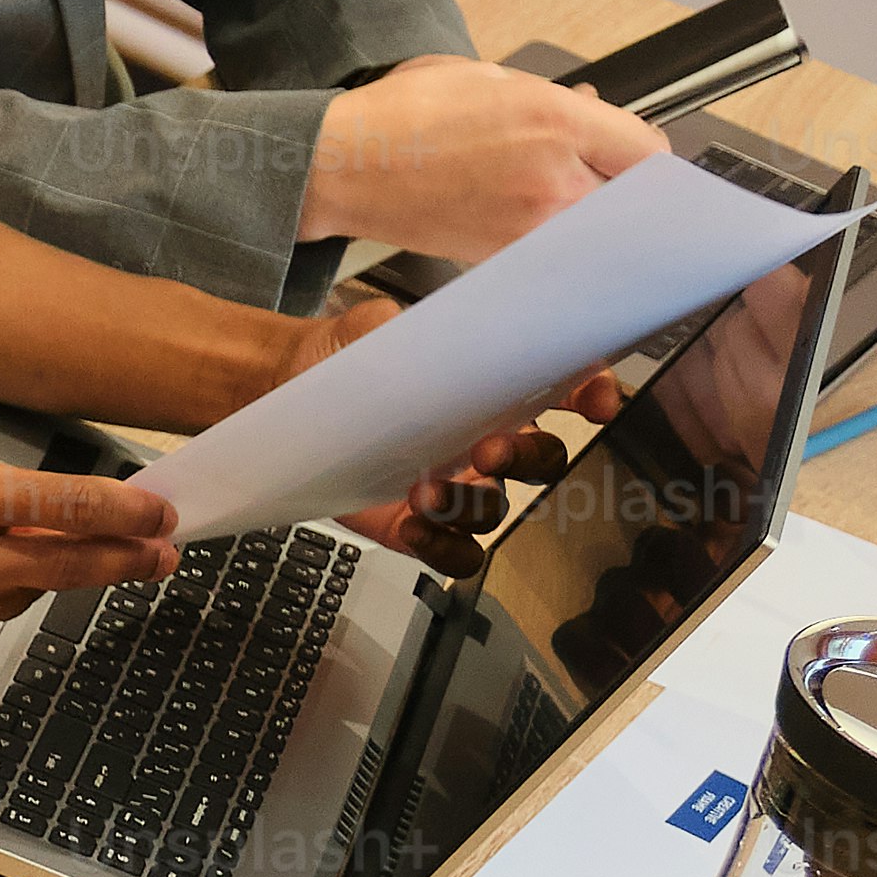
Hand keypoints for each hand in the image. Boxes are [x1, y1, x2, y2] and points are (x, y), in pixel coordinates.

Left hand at [275, 293, 630, 562]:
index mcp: (492, 389)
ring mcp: (453, 484)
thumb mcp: (375, 326)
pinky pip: (454, 552)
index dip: (592, 394)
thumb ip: (408, 325)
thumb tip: (426, 327)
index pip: (565, 389)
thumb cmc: (340, 358)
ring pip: (496, 511)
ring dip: (474, 505)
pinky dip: (445, 548)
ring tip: (428, 490)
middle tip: (490, 448)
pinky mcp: (414, 522)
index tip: (593, 402)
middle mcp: (482, 439)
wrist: (283, 393)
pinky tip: (416, 528)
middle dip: (528, 457)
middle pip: (542, 460)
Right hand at [305, 58, 656, 263]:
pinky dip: (551, 236)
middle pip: (629, 196)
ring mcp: (530, 226)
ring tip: (547, 192)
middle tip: (590, 171)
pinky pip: (554, 250)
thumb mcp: (487, 76)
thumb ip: (551, 99)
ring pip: (594, 228)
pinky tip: (520, 213)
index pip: (646, 150)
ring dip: (586, 213)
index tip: (630, 151)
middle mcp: (553, 178)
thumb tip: (590, 116)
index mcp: (554, 121)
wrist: (343, 166)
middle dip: (616, 182)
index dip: (642, 150)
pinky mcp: (504, 257)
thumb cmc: (401, 116)